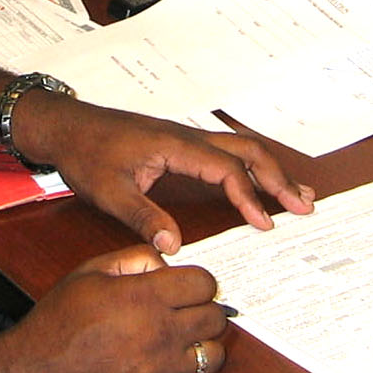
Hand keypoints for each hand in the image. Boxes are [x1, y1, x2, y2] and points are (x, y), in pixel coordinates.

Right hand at [0, 247, 231, 372]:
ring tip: (180, 340)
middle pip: (215, 318)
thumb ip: (133, 259)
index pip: (204, 283)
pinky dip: (179, 372)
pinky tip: (155, 364)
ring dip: (202, 344)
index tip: (187, 287)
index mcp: (144, 298)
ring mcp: (159, 372)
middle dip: (204, 309)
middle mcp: (159, 335)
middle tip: (186, 311)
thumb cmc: (56, 323)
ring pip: (213, 355)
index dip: (198, 282)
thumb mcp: (89, 274)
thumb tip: (166, 263)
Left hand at [15, 95, 314, 252]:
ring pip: (241, 149)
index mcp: (175, 145)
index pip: (226, 169)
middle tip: (305, 206)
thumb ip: (142, 216)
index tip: (265, 224)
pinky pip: (227, 154)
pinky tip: (259, 183)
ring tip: (298, 194)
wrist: (67, 127)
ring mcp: (187, 139)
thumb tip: (173, 245)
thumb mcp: (108, 191)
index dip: (248, 197)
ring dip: (270, 171)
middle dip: (278, 178)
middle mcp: (188, 137)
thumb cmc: (86, 153)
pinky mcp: (181, 145)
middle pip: (247, 151)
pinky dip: (251, 169)